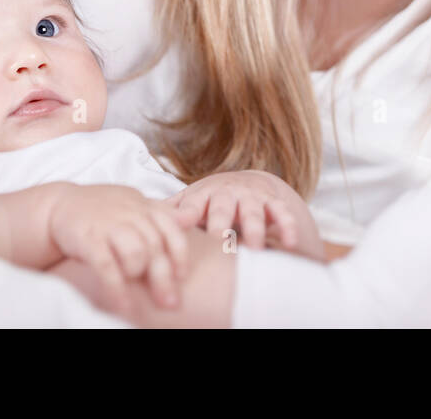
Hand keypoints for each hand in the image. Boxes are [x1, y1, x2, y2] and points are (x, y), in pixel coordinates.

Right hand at [48, 184, 196, 309]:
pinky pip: (107, 268)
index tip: (182, 276)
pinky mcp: (89, 240)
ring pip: (136, 254)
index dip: (180, 254)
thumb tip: (192, 219)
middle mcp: (131, 214)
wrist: (60, 205)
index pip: (172, 229)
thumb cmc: (103, 209)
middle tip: (170, 303)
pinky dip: (117, 289)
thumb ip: (162, 213)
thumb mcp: (135, 204)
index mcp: (145, 206)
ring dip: (139, 274)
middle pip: (156, 247)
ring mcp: (110, 226)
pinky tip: (123, 307)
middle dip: (164, 278)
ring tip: (135, 287)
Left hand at [166, 170, 321, 256]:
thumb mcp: (191, 200)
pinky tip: (289, 243)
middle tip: (219, 239)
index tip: (184, 223)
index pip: (194, 203)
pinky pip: (282, 213)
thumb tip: (140, 217)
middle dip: (222, 221)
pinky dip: (287, 226)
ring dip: (254, 228)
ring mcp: (252, 197)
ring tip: (254, 248)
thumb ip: (171, 210)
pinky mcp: (273, 204)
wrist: (248, 183)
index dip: (189, 212)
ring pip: (254, 211)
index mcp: (204, 194)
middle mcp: (228, 193)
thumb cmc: (211, 200)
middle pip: (224, 206)